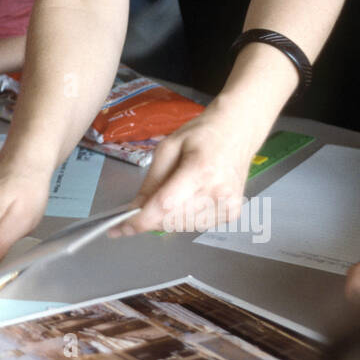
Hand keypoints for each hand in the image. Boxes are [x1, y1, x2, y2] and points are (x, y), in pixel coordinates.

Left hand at [110, 101, 259, 235]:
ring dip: (165, 218)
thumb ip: (151, 181)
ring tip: (168, 195)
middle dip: (149, 218)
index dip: (141, 220)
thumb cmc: (202, 134)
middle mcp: (218, 192)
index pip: (166, 205)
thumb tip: (134, 209)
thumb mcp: (168, 148)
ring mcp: (228, 205)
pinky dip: (182, 218)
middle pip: (172, 220)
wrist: (238, 131)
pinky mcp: (232, 214)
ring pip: (182, 226)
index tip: (120, 228)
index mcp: (201, 170)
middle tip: (136, 210)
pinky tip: (185, 199)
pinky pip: (196, 225)